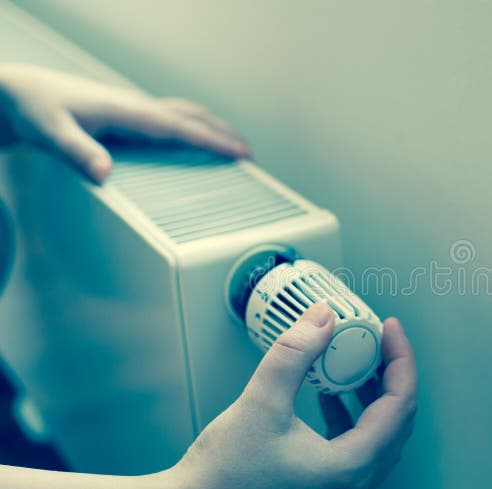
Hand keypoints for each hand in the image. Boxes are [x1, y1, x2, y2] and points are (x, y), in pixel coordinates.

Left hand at [0, 63, 248, 182]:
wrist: (15, 92)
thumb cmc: (34, 110)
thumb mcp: (52, 134)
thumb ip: (78, 153)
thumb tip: (104, 172)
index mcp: (127, 111)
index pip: (181, 126)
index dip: (213, 140)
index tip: (239, 152)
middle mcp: (135, 106)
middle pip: (192, 116)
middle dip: (223, 133)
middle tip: (248, 153)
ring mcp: (133, 109)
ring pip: (183, 113)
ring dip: (211, 127)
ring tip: (231, 144)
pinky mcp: (127, 114)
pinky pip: (170, 119)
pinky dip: (192, 127)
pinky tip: (191, 139)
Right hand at [171, 303, 417, 488]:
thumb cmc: (221, 477)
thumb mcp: (261, 401)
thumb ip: (295, 353)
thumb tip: (323, 319)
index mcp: (350, 467)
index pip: (399, 404)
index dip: (400, 359)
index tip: (390, 329)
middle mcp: (351, 484)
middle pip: (394, 420)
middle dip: (389, 374)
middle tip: (377, 340)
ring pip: (375, 434)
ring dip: (370, 395)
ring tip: (356, 361)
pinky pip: (353, 447)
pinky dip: (349, 416)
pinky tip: (328, 395)